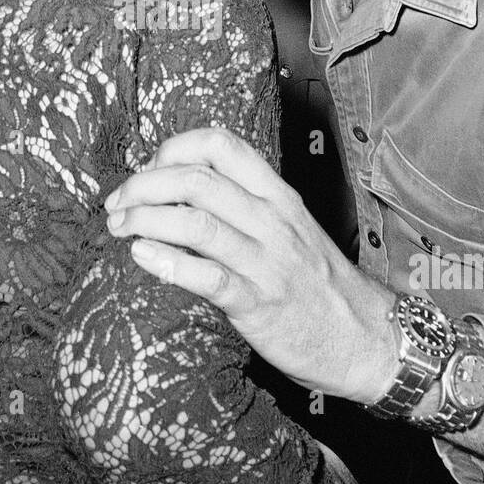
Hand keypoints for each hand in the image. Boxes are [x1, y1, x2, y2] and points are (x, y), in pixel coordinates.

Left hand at [104, 126, 396, 402]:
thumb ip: (244, 205)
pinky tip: (140, 256)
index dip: (172, 149)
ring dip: (144, 219)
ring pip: (194, 223)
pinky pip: (205, 276)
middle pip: (196, 180)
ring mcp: (266, 262)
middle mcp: (271, 220)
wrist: (366, 338)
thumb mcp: (289, 228)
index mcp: (277, 195)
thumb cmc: (318, 283)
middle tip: (116, 204)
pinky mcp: (258, 304)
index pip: (219, 145)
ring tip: (118, 226)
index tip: (149, 170)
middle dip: (143, 185)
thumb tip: (181, 191)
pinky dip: (166, 262)